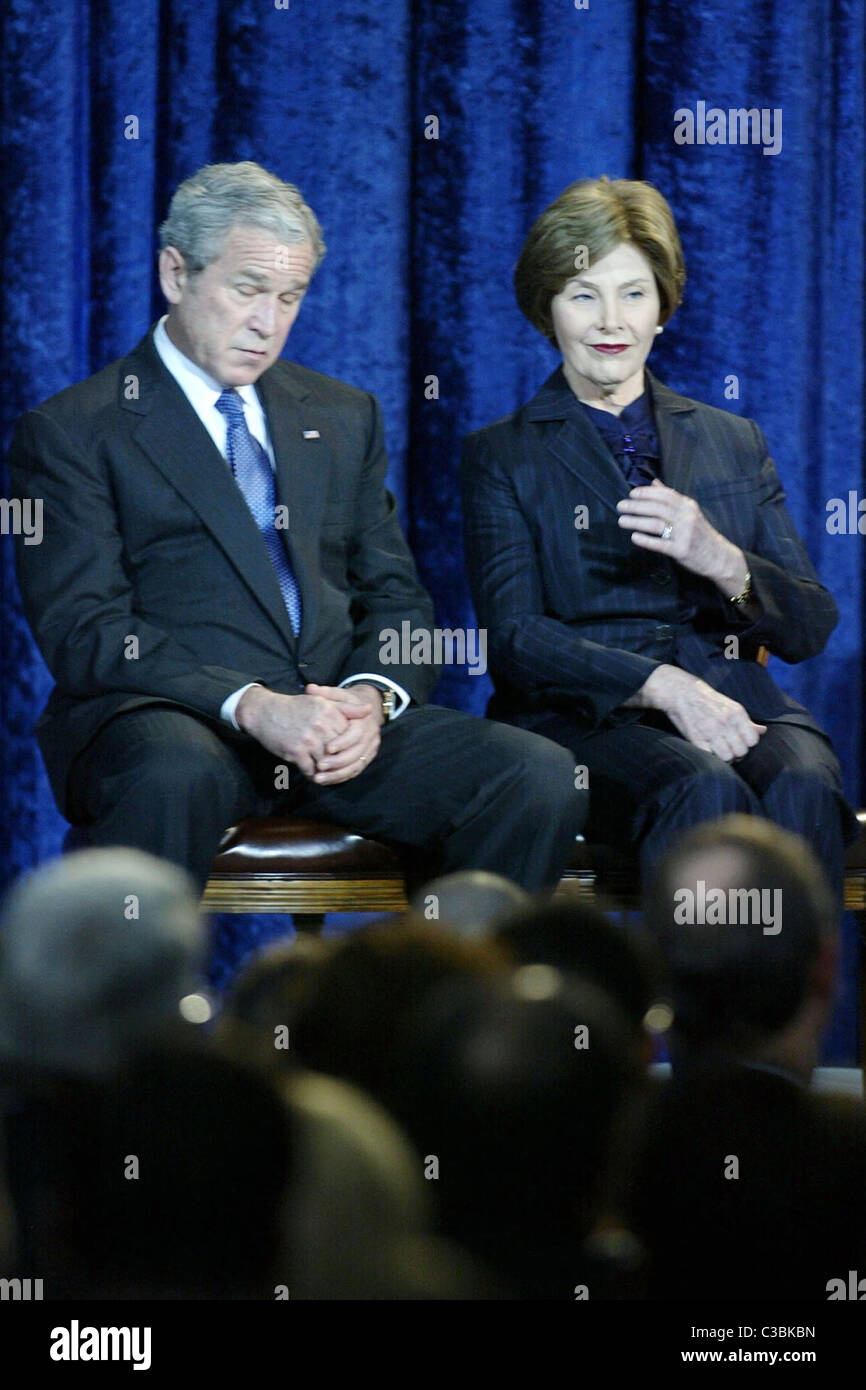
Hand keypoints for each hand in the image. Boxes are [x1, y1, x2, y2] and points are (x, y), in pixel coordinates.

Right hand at [235, 686, 361, 777]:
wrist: (265, 713)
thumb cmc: (295, 708)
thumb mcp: (321, 701)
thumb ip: (347, 707)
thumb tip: (370, 710)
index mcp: (329, 711)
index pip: (349, 734)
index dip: (350, 745)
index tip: (348, 751)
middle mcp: (321, 725)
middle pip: (339, 750)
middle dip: (340, 760)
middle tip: (340, 767)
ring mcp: (308, 740)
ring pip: (327, 762)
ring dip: (327, 770)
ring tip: (327, 772)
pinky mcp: (296, 752)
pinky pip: (310, 769)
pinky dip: (313, 774)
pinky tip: (312, 773)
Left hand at [303, 682, 382, 784]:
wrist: (365, 710)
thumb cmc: (347, 702)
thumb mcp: (338, 695)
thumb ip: (324, 693)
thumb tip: (311, 689)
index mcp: (364, 720)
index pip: (356, 734)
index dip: (342, 742)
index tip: (327, 749)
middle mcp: (371, 736)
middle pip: (356, 753)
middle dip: (338, 762)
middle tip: (319, 767)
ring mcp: (370, 749)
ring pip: (356, 765)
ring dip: (338, 774)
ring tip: (319, 778)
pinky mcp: (366, 758)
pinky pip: (355, 771)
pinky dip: (341, 777)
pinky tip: (326, 781)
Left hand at [616, 479, 747, 596]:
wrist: (719, 556)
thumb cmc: (700, 533)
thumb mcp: (689, 512)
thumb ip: (671, 497)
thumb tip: (654, 482)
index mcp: (688, 506)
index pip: (665, 495)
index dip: (647, 493)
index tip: (632, 493)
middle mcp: (687, 517)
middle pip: (657, 508)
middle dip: (636, 506)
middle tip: (620, 506)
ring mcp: (685, 534)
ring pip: (656, 524)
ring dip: (636, 522)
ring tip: (622, 521)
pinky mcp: (682, 550)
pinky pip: (661, 544)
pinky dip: (646, 540)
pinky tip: (634, 537)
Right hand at [633, 665, 765, 761]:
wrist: (682, 693)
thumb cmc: (708, 700)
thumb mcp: (730, 706)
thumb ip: (746, 721)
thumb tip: (763, 731)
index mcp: (737, 713)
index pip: (753, 741)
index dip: (747, 744)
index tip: (740, 742)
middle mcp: (725, 722)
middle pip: (741, 751)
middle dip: (737, 753)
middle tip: (729, 748)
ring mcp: (711, 731)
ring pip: (727, 757)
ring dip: (725, 757)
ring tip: (720, 750)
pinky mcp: (696, 739)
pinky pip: (711, 757)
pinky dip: (712, 756)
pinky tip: (709, 750)